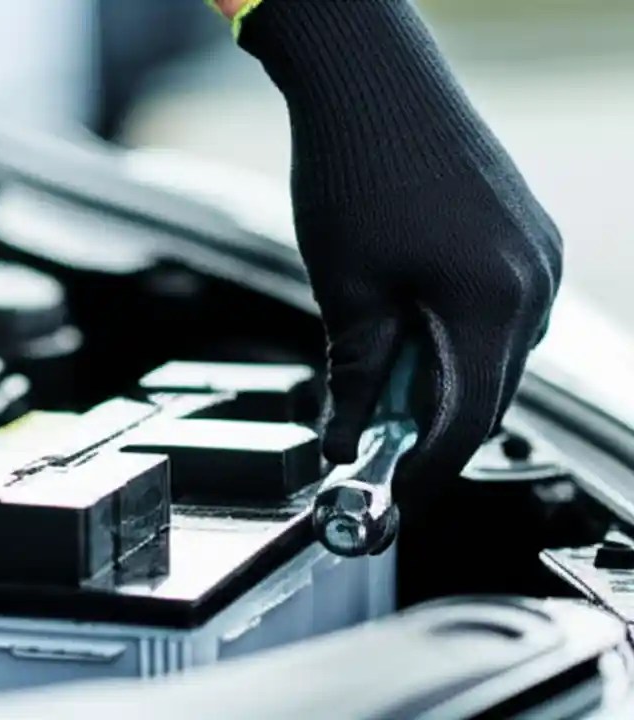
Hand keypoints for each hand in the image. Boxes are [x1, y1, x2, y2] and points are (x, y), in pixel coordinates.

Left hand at [237, 0, 561, 495]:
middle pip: (490, 395)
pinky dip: (458, 338)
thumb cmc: (354, 171)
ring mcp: (539, 253)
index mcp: (495, 303)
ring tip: (378, 381)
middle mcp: (536, 281)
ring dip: (443, 381)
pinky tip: (407, 330)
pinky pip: (502, 312)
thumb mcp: (346, 290)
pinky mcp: (526, 233)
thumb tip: (347, 439)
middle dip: (431, 431)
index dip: (427, 475)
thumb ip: (358, 376)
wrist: (372, 79)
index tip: (389, 504)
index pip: (468, 425)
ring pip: (497, 355)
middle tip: (371, 449)